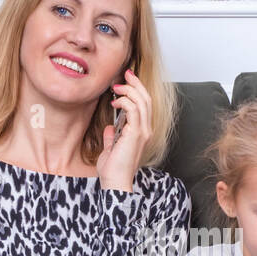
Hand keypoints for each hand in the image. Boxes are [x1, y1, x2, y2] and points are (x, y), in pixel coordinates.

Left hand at [97, 69, 151, 192]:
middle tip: (125, 74)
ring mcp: (143, 131)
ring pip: (142, 101)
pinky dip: (124, 102)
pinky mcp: (136, 133)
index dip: (137, 90)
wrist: (115, 182)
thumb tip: (110, 127)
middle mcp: (146, 130)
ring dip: (129, 90)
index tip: (126, 80)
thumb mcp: (111, 149)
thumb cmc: (113, 170)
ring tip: (117, 88)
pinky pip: (133, 110)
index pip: (144, 105)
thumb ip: (112, 137)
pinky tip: (114, 102)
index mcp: (142, 132)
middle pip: (146, 99)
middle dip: (136, 84)